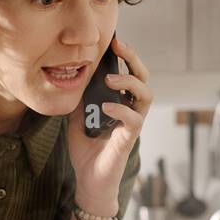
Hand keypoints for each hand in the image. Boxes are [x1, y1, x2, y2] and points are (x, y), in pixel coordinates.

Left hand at [66, 35, 152, 211]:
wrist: (88, 180)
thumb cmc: (86, 150)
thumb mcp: (77, 117)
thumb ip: (80, 98)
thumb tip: (73, 75)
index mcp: (120, 102)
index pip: (129, 73)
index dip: (125, 56)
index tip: (113, 40)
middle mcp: (130, 109)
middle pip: (143, 78)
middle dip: (134, 59)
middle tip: (119, 46)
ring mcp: (132, 124)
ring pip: (146, 95)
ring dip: (129, 82)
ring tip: (110, 79)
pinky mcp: (129, 139)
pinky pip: (133, 120)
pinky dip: (120, 110)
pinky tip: (106, 107)